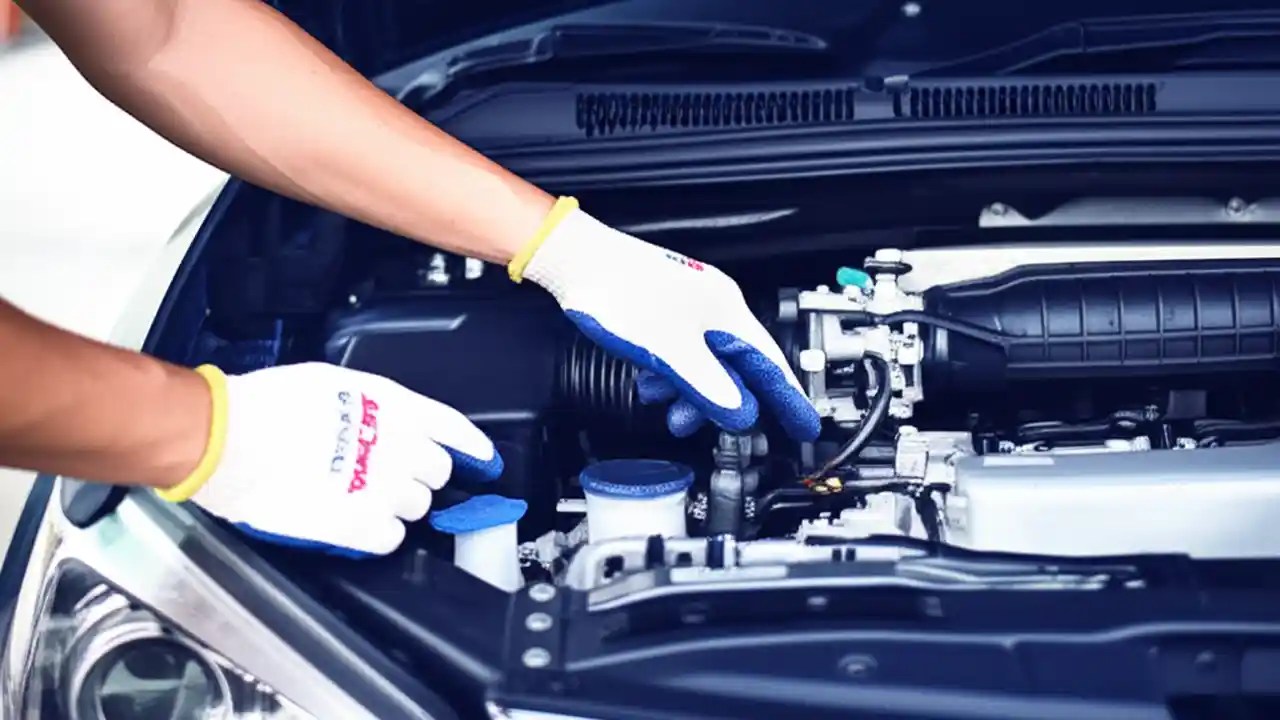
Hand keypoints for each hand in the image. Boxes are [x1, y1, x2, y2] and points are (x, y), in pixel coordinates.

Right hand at [160, 362, 501, 556]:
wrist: (230, 441)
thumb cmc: (268, 404)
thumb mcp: (331, 382)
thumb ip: (370, 403)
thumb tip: (381, 420)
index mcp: (395, 406)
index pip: (454, 428)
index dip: (472, 446)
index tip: (482, 459)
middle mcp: (400, 447)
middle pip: (439, 472)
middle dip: (418, 474)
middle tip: (385, 473)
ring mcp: (384, 489)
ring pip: (418, 506)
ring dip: (397, 504)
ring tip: (359, 495)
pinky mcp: (361, 526)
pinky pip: (392, 538)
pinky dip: (379, 533)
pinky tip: (355, 521)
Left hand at [514, 199, 820, 440]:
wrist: (575, 259)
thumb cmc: (619, 291)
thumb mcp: (669, 352)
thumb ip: (708, 386)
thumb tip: (740, 412)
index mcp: (725, 310)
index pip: (769, 362)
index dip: (788, 397)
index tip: (804, 423)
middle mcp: (712, 305)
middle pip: (736, 365)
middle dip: (726, 401)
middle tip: (723, 427)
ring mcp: (687, 306)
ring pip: (704, 361)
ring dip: (691, 392)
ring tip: (672, 413)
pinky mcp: (663, 310)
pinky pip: (681, 352)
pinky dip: (672, 375)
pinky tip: (653, 384)